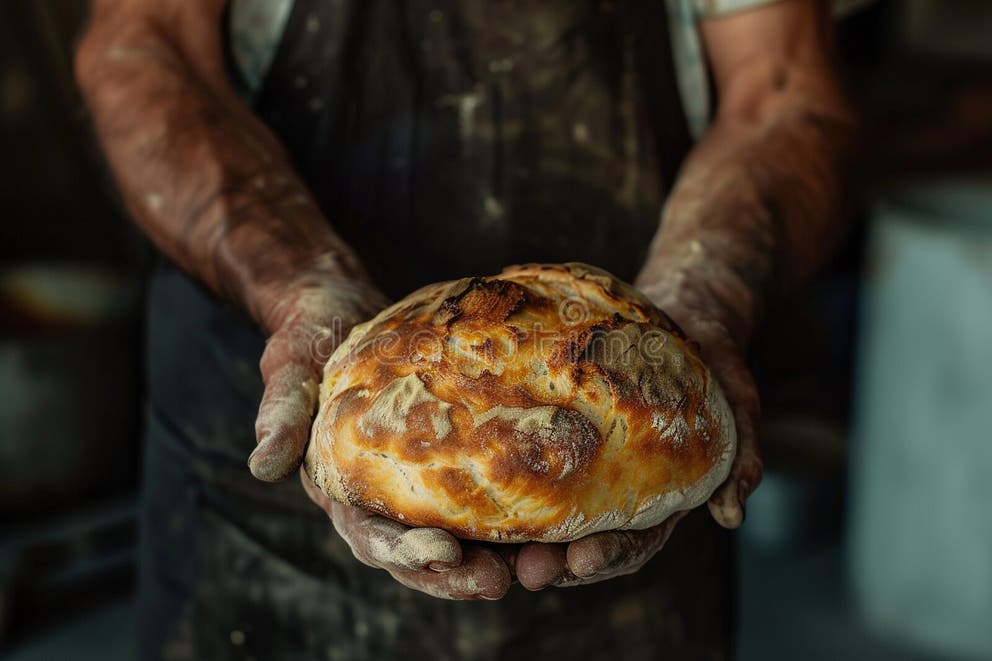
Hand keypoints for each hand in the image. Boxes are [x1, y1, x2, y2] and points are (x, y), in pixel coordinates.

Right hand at [249, 272, 512, 599]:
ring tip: (538, 565)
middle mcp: (384, 497)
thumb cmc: (308, 338)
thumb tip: (262, 465)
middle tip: (499, 580)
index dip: (405, 553)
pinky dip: (512, 513)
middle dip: (457, 574)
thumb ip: (280, 414)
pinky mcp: (451, 457)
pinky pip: (483, 493)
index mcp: (342, 489)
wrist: (339, 311)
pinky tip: (549, 518)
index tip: (443, 554)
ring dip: (495, 557)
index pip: (371, 537)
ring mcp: (420, 482)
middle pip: (421, 554)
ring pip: (460, 536)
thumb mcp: (289, 369)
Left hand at [513, 264, 762, 589]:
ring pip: (546, 513)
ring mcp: (582, 462)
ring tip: (488, 549)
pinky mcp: (556, 430)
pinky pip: (526, 462)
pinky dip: (500, 482)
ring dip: (519, 536)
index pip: (635, 540)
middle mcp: (614, 487)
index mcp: (659, 494)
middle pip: (581, 540)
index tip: (582, 563)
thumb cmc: (709, 356)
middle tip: (525, 570)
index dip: (609, 556)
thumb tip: (731, 514)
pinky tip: (470, 484)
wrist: (678, 310)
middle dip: (554, 561)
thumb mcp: (736, 395)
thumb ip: (741, 450)